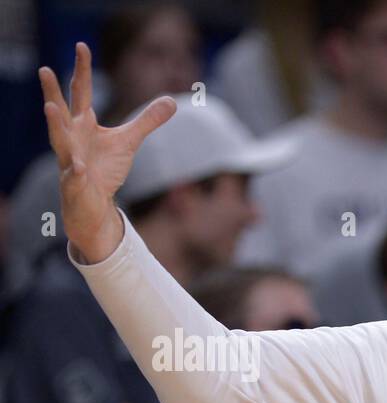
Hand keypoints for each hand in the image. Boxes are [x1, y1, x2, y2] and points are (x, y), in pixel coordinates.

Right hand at [39, 42, 175, 262]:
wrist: (94, 202)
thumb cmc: (105, 167)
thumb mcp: (129, 141)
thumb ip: (147, 120)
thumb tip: (172, 100)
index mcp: (83, 123)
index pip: (81, 91)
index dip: (82, 70)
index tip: (81, 46)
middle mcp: (71, 137)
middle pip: (61, 110)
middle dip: (52, 91)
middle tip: (44, 70)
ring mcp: (69, 158)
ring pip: (58, 140)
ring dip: (55, 125)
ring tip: (49, 108)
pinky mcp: (74, 183)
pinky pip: (73, 176)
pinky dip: (75, 172)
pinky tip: (79, 168)